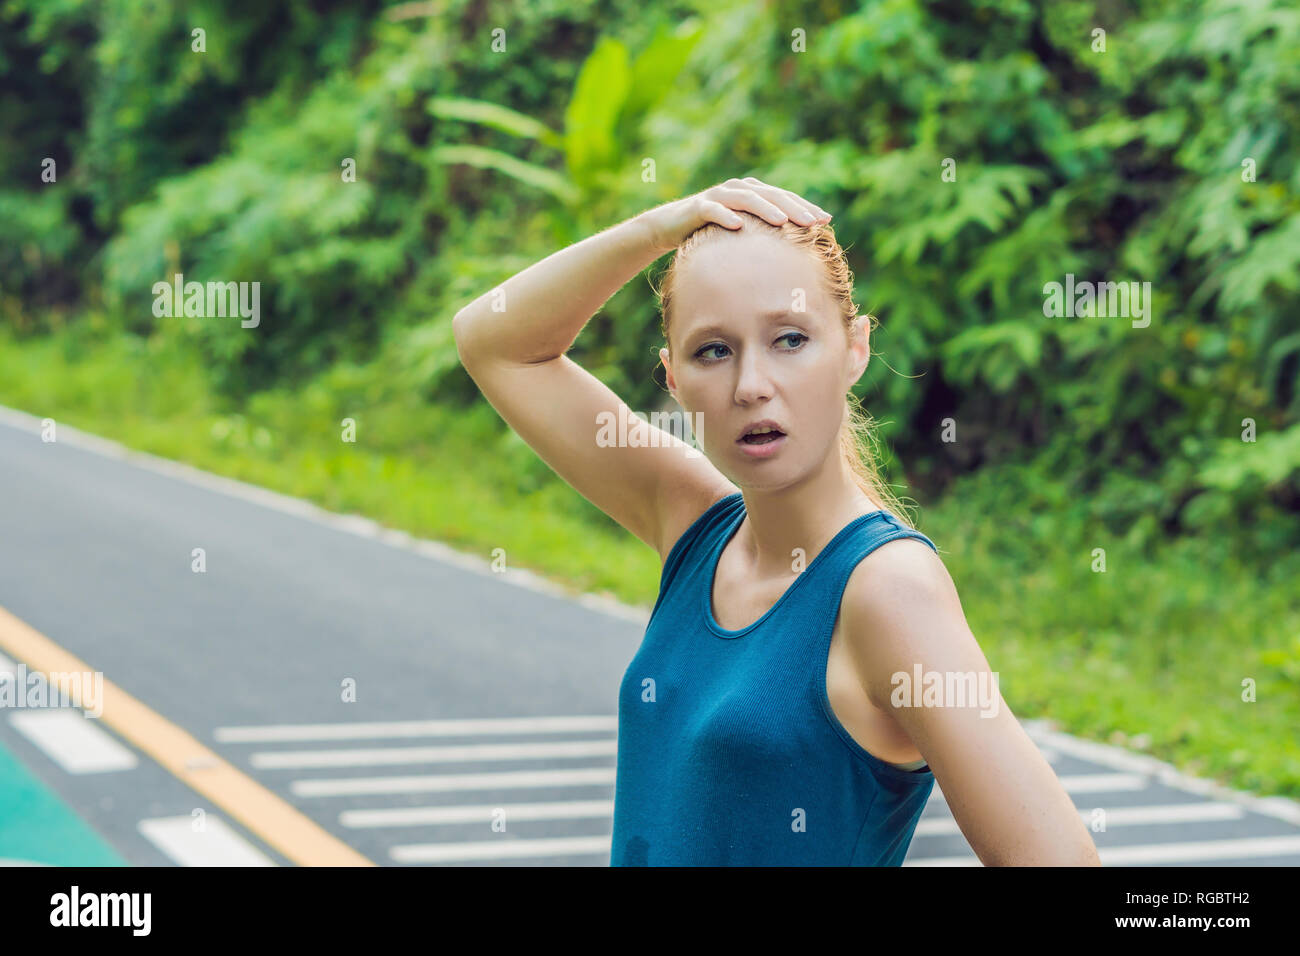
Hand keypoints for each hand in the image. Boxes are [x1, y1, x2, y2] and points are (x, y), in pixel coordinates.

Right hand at [641, 177, 832, 251]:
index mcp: (753, 192)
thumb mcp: (742, 232)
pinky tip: (738, 226)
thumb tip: (795, 250)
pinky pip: (714, 210)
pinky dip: (725, 215)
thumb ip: (763, 233)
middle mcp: (738, 189)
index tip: (826, 221)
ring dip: (765, 209)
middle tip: (813, 222)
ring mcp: (718, 195)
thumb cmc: (711, 233)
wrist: (670, 227)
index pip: (784, 197)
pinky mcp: (698, 207)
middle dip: (793, 208)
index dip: (805, 207)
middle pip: (770, 195)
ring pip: (746, 199)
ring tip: (782, 222)